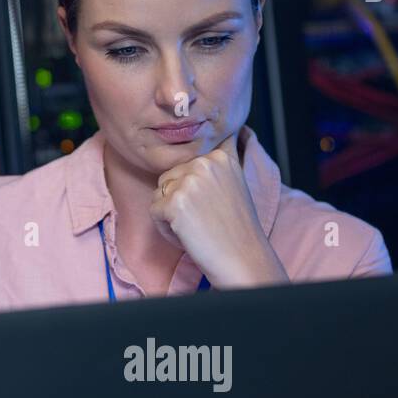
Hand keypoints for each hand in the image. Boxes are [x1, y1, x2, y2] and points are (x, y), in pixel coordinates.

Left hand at [149, 131, 288, 288]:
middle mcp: (204, 162)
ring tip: (197, 227)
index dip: (192, 189)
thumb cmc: (235, 228)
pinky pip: (154, 212)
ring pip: (159, 194)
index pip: (185, 164)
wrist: (243, 260)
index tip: (212, 206)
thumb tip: (219, 137)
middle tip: (204, 220)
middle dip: (178, 201)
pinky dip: (165, 229)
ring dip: (170, 214)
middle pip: (168, 178)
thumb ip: (215, 165)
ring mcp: (189, 181)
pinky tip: (189, 236)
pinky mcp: (174, 202)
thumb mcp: (233, 184)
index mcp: (220, 156)